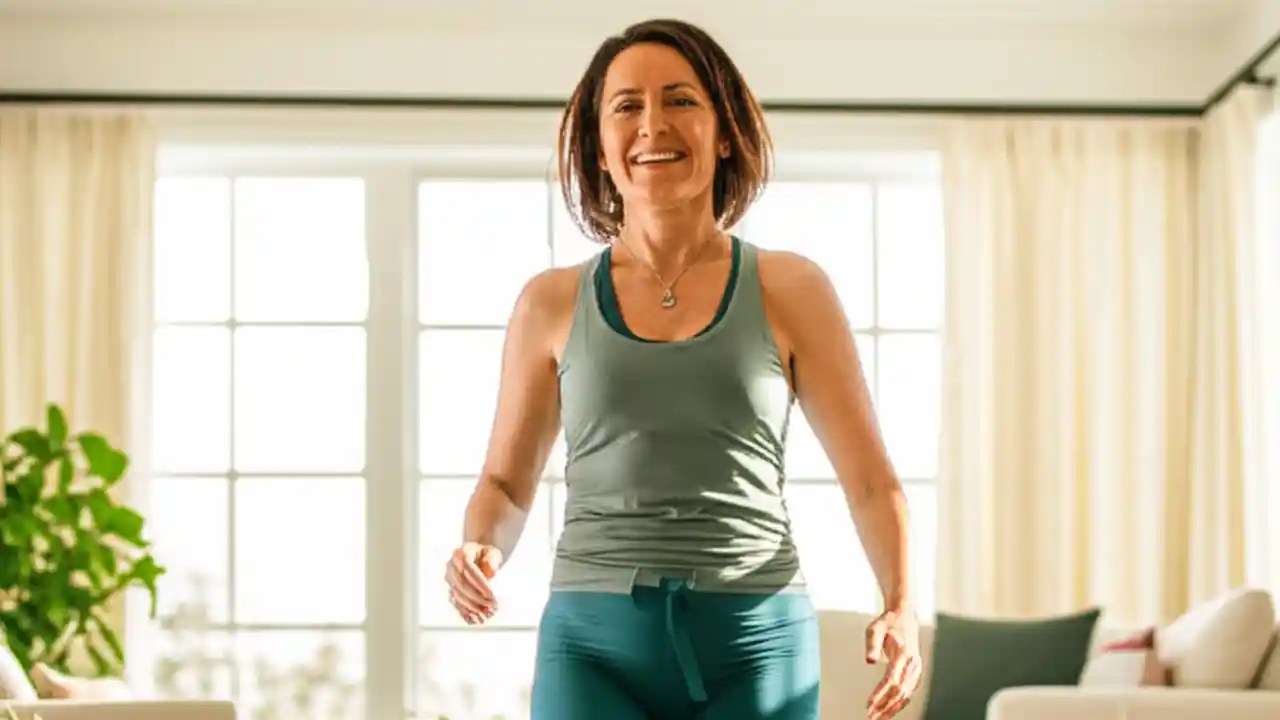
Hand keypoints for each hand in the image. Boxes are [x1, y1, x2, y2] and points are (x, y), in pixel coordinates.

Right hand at [444, 542, 502, 624]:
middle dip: (477, 598)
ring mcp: (449, 579)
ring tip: (486, 615)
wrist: (477, 554)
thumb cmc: (486, 552)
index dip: (480, 584)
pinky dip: (465, 613)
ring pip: (458, 596)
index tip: (492, 595)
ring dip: (472, 608)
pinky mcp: (452, 590)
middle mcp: (451, 567)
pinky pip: (456, 604)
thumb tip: (491, 572)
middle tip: (491, 606)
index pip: (469, 570)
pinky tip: (475, 621)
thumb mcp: (493, 551)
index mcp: (460, 554)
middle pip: (461, 585)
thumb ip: (492, 559)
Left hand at [864, 604, 922, 718]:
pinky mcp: (915, 672)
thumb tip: (869, 661)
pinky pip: (909, 692)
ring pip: (906, 695)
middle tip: (870, 717)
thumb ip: (872, 644)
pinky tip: (888, 711)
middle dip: (885, 706)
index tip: (868, 705)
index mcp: (904, 654)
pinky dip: (899, 703)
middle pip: (900, 692)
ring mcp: (916, 669)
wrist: (904, 616)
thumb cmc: (887, 623)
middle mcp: (913, 664)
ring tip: (877, 718)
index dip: (880, 694)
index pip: (892, 680)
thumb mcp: (875, 628)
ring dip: (892, 708)